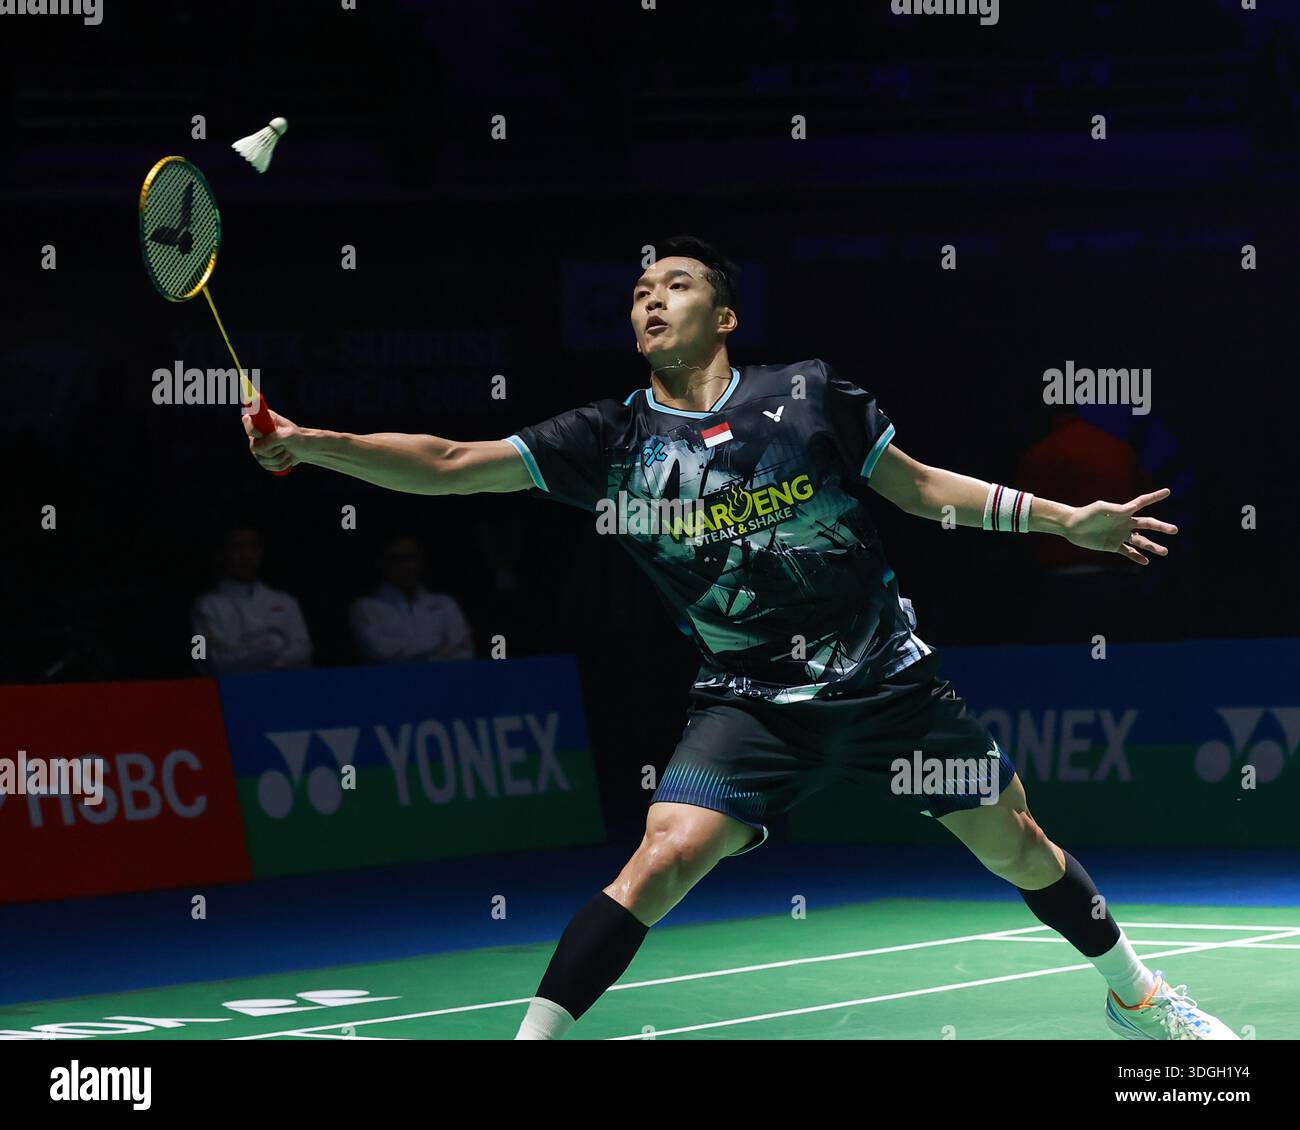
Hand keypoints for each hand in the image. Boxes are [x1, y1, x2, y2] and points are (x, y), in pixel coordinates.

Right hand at [243, 408, 301, 472]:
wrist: (305, 449)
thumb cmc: (297, 437)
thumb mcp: (288, 435)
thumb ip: (273, 439)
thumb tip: (259, 448)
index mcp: (262, 420)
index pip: (247, 420)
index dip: (252, 430)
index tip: (263, 434)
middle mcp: (257, 433)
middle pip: (254, 447)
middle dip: (273, 450)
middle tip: (284, 445)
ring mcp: (258, 446)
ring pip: (261, 459)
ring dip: (279, 458)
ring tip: (287, 452)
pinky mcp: (263, 458)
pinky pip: (267, 466)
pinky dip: (280, 465)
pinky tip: (286, 459)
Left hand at [1062, 488, 1177, 565]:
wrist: (1072, 526)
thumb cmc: (1086, 514)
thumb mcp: (1100, 508)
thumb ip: (1115, 509)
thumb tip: (1128, 510)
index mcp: (1123, 511)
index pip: (1142, 502)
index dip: (1155, 497)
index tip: (1168, 491)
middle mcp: (1125, 523)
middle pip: (1147, 524)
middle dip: (1161, 527)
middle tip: (1174, 530)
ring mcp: (1120, 535)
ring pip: (1141, 541)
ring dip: (1153, 546)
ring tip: (1165, 552)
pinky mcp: (1113, 545)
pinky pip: (1128, 552)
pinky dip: (1137, 557)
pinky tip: (1146, 562)